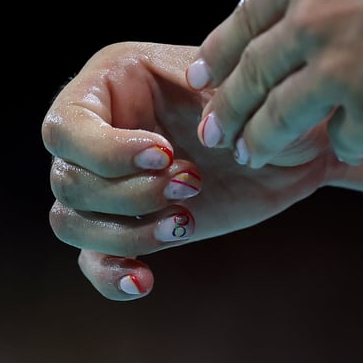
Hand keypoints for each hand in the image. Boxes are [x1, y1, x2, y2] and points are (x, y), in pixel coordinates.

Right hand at [42, 42, 335, 299]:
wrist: (294, 148)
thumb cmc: (268, 103)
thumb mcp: (247, 86)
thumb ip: (217, 96)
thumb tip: (199, 129)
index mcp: (114, 81)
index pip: (68, 126)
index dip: (107, 150)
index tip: (166, 154)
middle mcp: (102, 131)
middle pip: (69, 179)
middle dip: (132, 192)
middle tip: (194, 183)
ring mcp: (113, 181)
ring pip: (72, 221)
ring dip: (126, 233)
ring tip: (185, 222)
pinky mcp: (133, 223)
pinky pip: (94, 258)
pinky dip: (111, 275)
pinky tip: (144, 281)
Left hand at [186, 0, 362, 166]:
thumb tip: (303, 4)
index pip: (242, 22)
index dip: (220, 56)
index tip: (207, 77)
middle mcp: (310, 22)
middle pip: (251, 77)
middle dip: (229, 110)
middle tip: (218, 132)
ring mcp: (338, 73)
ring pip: (281, 120)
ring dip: (264, 141)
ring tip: (256, 153)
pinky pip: (346, 140)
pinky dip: (347, 145)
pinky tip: (354, 146)